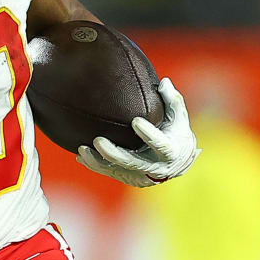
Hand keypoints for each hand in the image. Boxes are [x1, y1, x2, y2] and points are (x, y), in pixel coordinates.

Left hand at [76, 78, 199, 186]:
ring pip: (117, 170)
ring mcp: (140, 175)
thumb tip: (164, 82)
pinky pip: (109, 172)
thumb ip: (172, 100)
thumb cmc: (176, 132)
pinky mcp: (128, 177)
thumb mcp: (179, 117)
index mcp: (171, 152)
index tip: (136, 121)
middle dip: (113, 153)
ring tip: (82, 148)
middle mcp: (155, 167)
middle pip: (132, 163)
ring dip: (98, 161)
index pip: (160, 145)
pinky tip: (81, 155)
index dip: (148, 135)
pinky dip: (95, 165)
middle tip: (98, 140)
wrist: (176, 161)